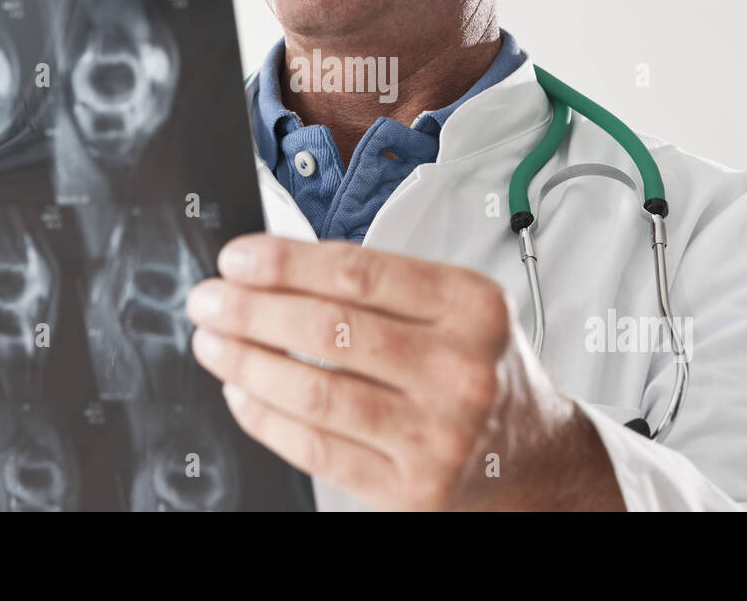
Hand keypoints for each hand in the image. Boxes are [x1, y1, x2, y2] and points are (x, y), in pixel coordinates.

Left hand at [186, 233, 624, 509]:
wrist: (537, 456)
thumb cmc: (484, 367)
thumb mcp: (458, 307)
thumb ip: (382, 284)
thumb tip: (275, 268)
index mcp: (472, 307)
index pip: (360, 274)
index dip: (286, 263)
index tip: (237, 259)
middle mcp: (461, 369)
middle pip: (332, 330)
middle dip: (253, 311)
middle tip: (210, 299)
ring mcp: (438, 434)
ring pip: (319, 392)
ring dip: (249, 364)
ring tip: (214, 343)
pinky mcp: (413, 488)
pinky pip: (320, 449)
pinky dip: (268, 419)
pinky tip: (242, 394)